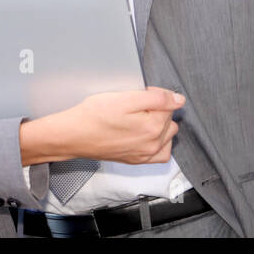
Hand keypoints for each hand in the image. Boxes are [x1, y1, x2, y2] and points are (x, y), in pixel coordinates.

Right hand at [19, 87, 183, 165]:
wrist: (74, 135)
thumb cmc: (95, 115)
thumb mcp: (126, 98)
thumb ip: (157, 98)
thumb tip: (179, 100)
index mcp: (153, 126)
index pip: (169, 102)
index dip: (154, 93)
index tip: (139, 93)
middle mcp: (153, 144)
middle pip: (169, 119)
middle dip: (158, 109)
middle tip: (135, 105)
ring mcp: (145, 155)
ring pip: (167, 136)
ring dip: (159, 125)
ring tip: (140, 119)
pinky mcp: (137, 160)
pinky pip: (160, 153)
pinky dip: (159, 143)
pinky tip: (146, 135)